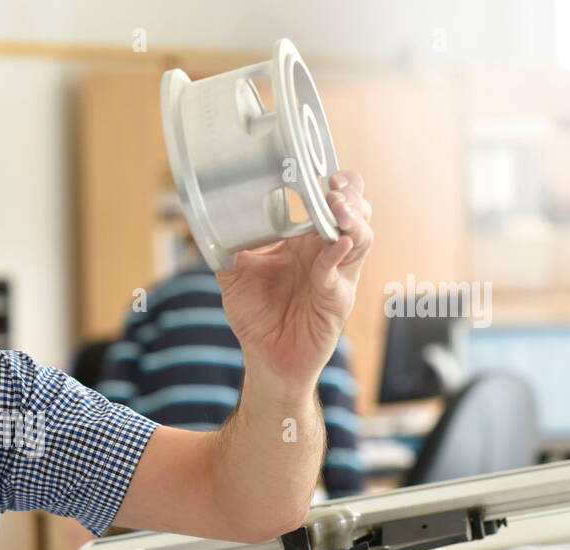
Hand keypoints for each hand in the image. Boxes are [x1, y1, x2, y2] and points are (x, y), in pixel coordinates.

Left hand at [216, 169, 372, 390]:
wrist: (264, 358)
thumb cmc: (257, 317)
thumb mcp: (234, 276)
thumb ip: (227, 249)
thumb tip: (209, 223)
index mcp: (305, 242)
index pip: (330, 203)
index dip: (336, 185)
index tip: (323, 172)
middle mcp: (326, 253)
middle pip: (355, 213)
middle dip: (349, 195)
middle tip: (334, 187)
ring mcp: (337, 275)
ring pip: (361, 237)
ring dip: (352, 219)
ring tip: (337, 207)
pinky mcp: (337, 299)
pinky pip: (341, 273)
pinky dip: (337, 256)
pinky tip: (334, 245)